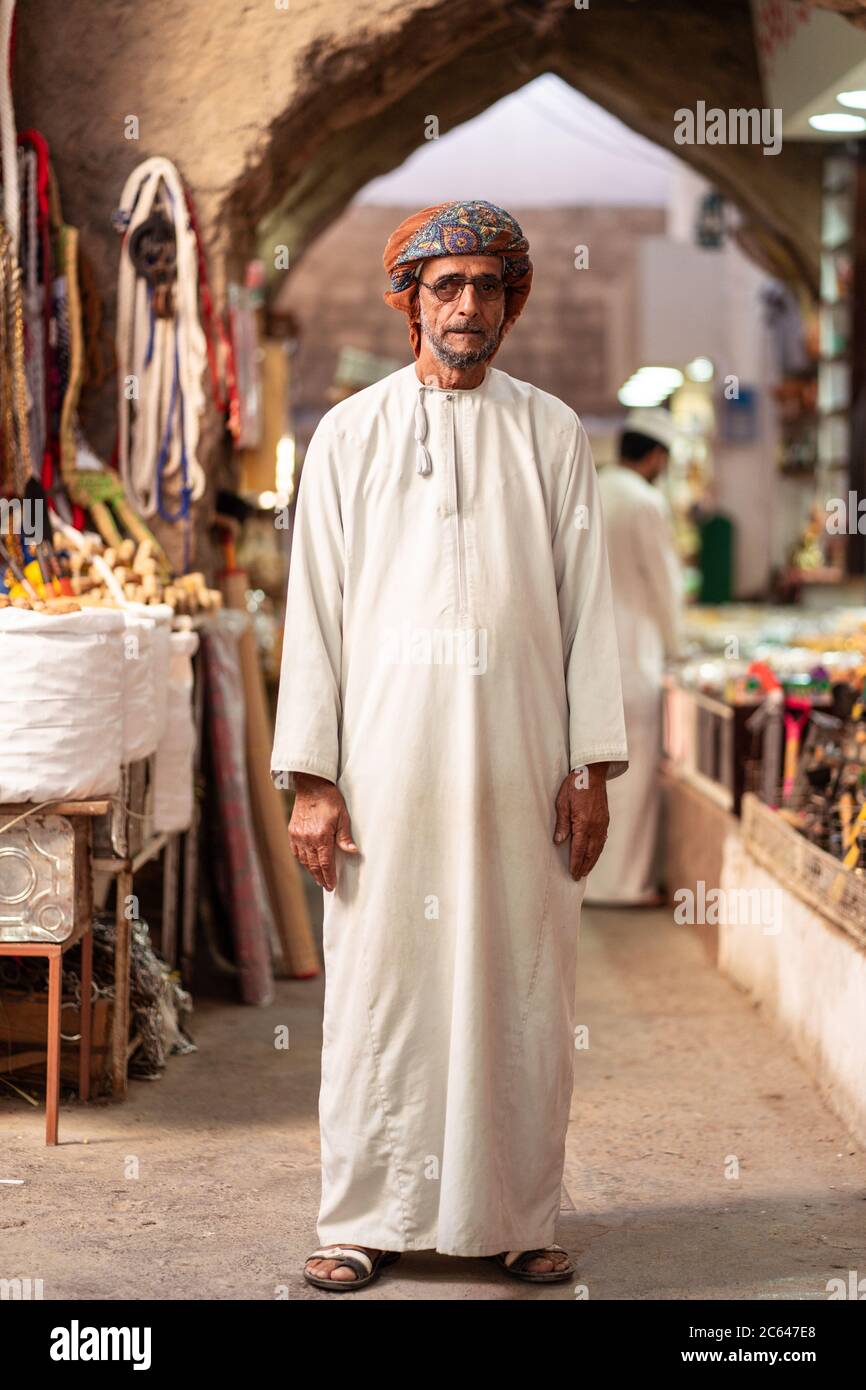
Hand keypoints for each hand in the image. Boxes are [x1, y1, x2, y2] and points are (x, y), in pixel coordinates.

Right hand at [289, 773, 358, 891]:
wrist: (312, 786)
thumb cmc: (330, 800)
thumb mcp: (343, 817)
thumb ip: (345, 837)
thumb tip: (353, 852)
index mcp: (321, 837)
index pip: (325, 863)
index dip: (329, 877)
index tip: (332, 885)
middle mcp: (307, 839)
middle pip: (314, 865)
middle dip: (321, 877)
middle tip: (326, 886)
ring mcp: (298, 836)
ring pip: (304, 860)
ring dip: (311, 871)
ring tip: (318, 878)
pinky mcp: (292, 832)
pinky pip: (296, 852)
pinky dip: (302, 860)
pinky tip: (307, 864)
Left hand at [553, 763, 609, 880]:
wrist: (592, 772)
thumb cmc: (575, 785)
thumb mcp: (562, 803)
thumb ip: (562, 824)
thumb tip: (559, 842)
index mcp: (583, 823)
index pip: (579, 849)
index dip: (575, 863)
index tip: (572, 873)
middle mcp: (595, 826)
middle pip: (590, 852)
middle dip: (584, 866)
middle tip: (578, 877)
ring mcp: (602, 823)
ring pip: (598, 847)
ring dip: (592, 860)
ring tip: (586, 870)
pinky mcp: (605, 819)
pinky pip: (602, 839)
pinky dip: (598, 850)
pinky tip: (594, 854)